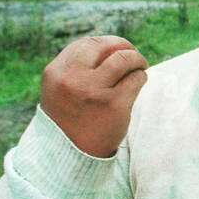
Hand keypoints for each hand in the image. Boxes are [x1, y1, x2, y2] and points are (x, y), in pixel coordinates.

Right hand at [40, 35, 148, 157]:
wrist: (71, 155)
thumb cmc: (69, 120)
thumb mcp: (59, 89)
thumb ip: (75, 67)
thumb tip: (109, 45)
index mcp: (56, 72)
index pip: (87, 43)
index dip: (107, 43)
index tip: (117, 49)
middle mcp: (73, 79)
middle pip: (107, 46)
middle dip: (125, 46)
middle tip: (134, 55)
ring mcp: (94, 91)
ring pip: (125, 59)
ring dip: (137, 60)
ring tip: (140, 67)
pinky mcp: (114, 104)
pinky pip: (136, 79)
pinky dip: (141, 77)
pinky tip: (138, 84)